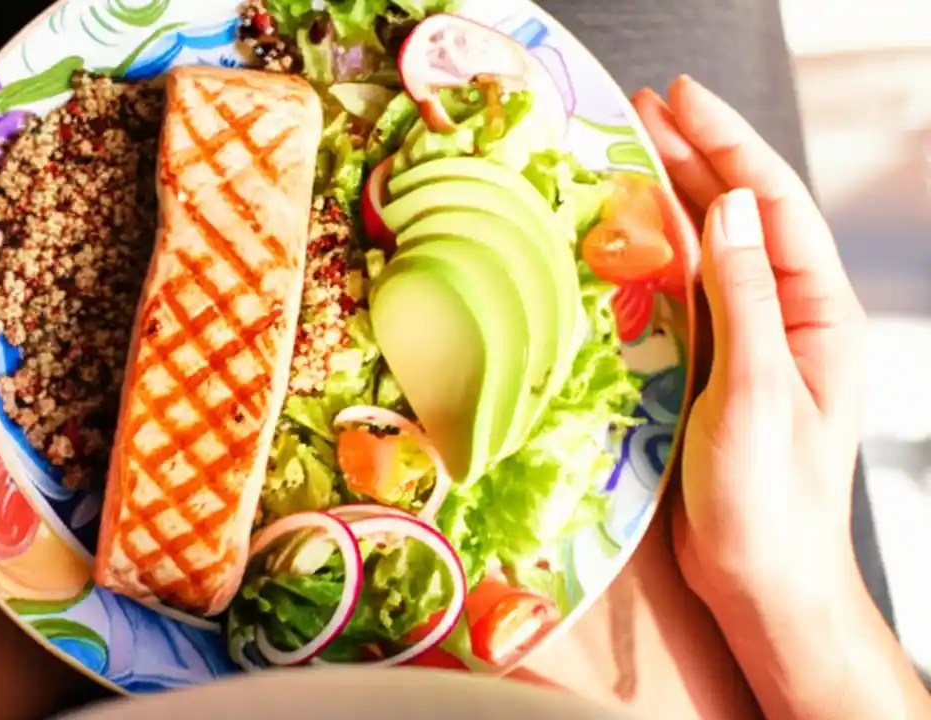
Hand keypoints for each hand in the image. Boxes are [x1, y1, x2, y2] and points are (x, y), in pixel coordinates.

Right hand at [634, 77, 930, 719]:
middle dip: (694, 158)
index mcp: (815, 316)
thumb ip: (745, 299)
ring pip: (705, 250)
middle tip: (642, 108)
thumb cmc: (770, 505)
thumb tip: (732, 206)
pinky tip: (620, 232)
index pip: (774, 208)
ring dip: (668, 199)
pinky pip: (676, 297)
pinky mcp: (703, 369)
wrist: (758, 583)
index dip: (729, 146)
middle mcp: (781, 318)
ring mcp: (741, 342)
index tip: (683, 99)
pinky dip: (648, 257)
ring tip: (628, 148)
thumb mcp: (761, 395)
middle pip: (738, 217)